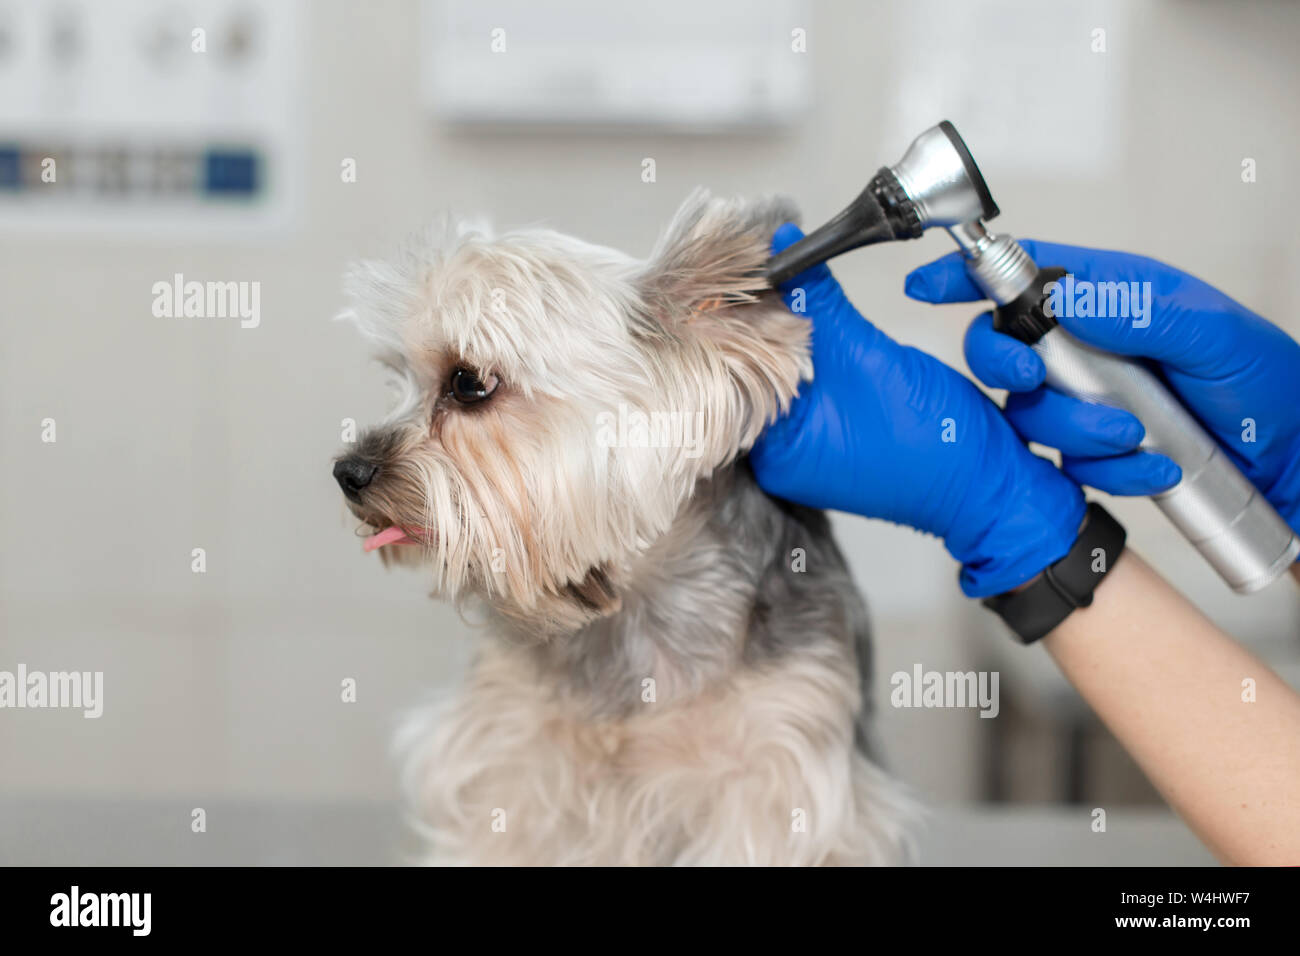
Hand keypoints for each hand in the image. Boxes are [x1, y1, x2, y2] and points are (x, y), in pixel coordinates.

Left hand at [751, 224, 1085, 596]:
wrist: (994, 485)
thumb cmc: (940, 445)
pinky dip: (819, 351)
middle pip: (759, 371)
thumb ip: (820, 301)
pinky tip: (823, 321)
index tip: (752, 266)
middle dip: (769, 319)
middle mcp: (785, 458)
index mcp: (778, 455)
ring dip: (797, 332)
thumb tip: (783, 248)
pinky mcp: (836, 435)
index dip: (742, 316)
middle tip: (777, 265)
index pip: (738, 372)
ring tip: (801, 288)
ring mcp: (811, 450)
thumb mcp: (871, 357)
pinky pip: (813, 383)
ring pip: (788, 372)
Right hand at [905, 241, 1299, 533]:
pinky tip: (1152, 468)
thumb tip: (1064, 294)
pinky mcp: (1091, 449)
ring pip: (1026, 413)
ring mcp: (1083, 399)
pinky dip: (1106, 472)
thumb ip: (1138, 307)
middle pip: (1001, 347)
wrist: (1292, 460)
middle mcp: (1084, 346)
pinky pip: (1064, 464)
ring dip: (1074, 428)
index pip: (1023, 273)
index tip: (926, 284)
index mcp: (1106, 296)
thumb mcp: (1211, 332)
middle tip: (1031, 373)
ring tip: (1136, 435)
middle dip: (1005, 362)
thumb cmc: (1265, 383)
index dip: (968, 274)